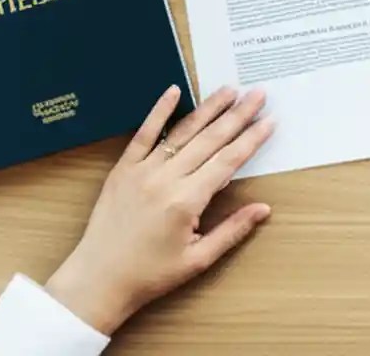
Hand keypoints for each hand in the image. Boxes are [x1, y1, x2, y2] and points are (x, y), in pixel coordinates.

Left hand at [44, 86, 274, 333]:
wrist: (99, 278)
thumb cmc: (150, 274)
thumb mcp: (198, 260)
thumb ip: (232, 230)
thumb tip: (263, 209)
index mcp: (187, 201)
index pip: (228, 161)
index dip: (252, 139)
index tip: (269, 122)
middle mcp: (166, 179)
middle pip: (210, 139)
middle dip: (238, 115)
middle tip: (258, 94)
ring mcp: (142, 170)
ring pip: (182, 132)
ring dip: (208, 108)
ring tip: (229, 90)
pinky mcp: (123, 169)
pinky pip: (143, 134)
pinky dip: (159, 111)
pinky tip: (173, 91)